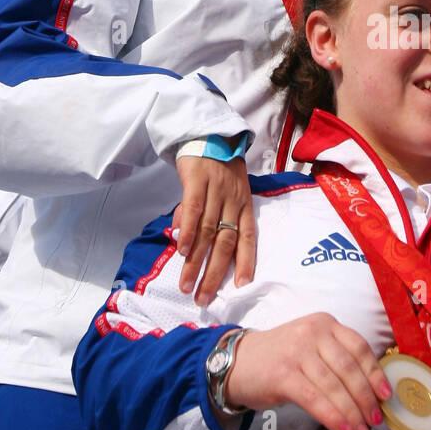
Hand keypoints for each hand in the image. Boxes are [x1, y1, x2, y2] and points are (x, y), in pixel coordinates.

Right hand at [174, 155, 256, 305]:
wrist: (208, 131)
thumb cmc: (216, 167)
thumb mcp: (222, 191)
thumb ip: (207, 217)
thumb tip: (186, 246)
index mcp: (244, 204)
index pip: (248, 238)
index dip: (245, 262)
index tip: (240, 287)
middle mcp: (233, 199)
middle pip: (226, 242)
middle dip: (215, 273)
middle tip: (203, 298)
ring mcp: (216, 190)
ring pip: (208, 232)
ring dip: (197, 261)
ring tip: (187, 285)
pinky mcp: (197, 180)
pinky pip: (194, 209)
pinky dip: (189, 231)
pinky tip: (181, 250)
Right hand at [225, 315, 392, 429]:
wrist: (237, 363)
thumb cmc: (281, 359)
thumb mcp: (312, 347)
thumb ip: (337, 360)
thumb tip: (370, 393)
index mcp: (326, 324)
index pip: (359, 348)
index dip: (376, 374)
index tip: (387, 396)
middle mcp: (313, 333)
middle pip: (350, 369)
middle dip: (366, 399)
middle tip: (376, 421)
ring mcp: (298, 352)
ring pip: (335, 387)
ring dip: (353, 414)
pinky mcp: (284, 375)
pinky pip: (316, 400)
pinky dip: (334, 418)